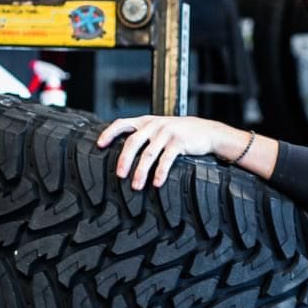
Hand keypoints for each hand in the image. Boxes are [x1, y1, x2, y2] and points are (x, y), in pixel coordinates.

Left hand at [96, 115, 226, 188]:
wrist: (208, 132)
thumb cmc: (181, 134)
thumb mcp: (161, 129)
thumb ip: (145, 135)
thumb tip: (124, 154)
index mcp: (147, 121)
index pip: (122, 123)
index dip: (109, 133)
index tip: (99, 145)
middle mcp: (155, 125)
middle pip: (133, 142)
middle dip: (124, 159)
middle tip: (120, 175)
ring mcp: (167, 133)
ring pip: (148, 154)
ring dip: (141, 172)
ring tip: (136, 186)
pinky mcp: (179, 142)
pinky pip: (166, 159)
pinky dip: (160, 172)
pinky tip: (157, 183)